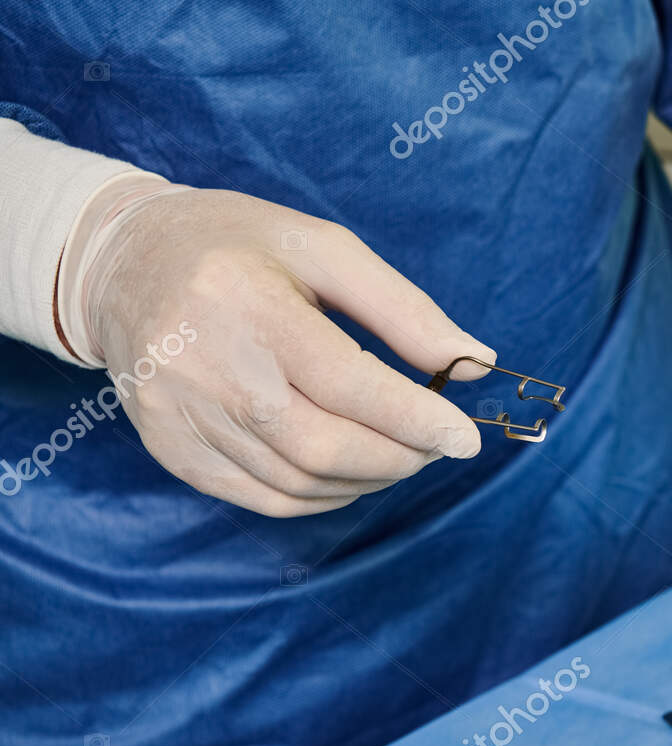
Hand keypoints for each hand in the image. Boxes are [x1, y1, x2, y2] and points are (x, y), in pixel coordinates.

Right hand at [57, 182, 492, 516]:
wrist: (120, 261)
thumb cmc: (237, 246)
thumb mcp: (325, 249)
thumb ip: (404, 310)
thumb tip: (476, 363)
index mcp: (246, 303)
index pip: (348, 384)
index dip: (417, 420)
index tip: (465, 438)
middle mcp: (205, 366)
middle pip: (324, 447)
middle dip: (399, 458)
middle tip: (434, 446)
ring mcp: (180, 415)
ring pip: (297, 482)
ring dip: (366, 480)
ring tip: (397, 454)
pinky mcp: (170, 448)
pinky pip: (263, 498)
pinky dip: (322, 497)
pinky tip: (349, 474)